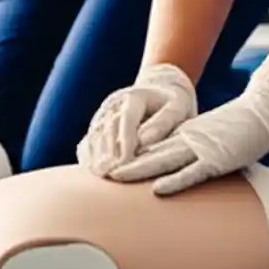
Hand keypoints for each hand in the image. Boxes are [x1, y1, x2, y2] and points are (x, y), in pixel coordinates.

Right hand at [77, 64, 196, 176]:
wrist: (160, 92)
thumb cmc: (174, 105)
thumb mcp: (178, 108)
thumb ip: (164, 122)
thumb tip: (143, 142)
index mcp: (133, 97)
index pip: (125, 119)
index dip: (125, 142)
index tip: (127, 162)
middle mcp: (113, 103)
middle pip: (106, 129)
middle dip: (109, 153)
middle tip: (112, 176)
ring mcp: (103, 113)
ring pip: (95, 135)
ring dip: (96, 155)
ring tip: (102, 176)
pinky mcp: (98, 124)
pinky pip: (90, 140)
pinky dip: (89, 155)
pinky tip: (93, 170)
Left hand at [107, 75, 268, 195]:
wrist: (260, 111)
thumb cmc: (238, 127)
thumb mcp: (208, 138)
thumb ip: (193, 152)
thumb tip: (180, 169)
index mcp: (181, 136)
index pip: (147, 148)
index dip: (125, 156)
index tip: (104, 165)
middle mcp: (184, 140)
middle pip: (146, 153)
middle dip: (121, 163)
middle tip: (97, 173)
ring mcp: (199, 149)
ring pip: (161, 161)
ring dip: (137, 170)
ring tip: (113, 178)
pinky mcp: (216, 159)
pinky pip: (191, 172)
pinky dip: (174, 181)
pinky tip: (157, 190)